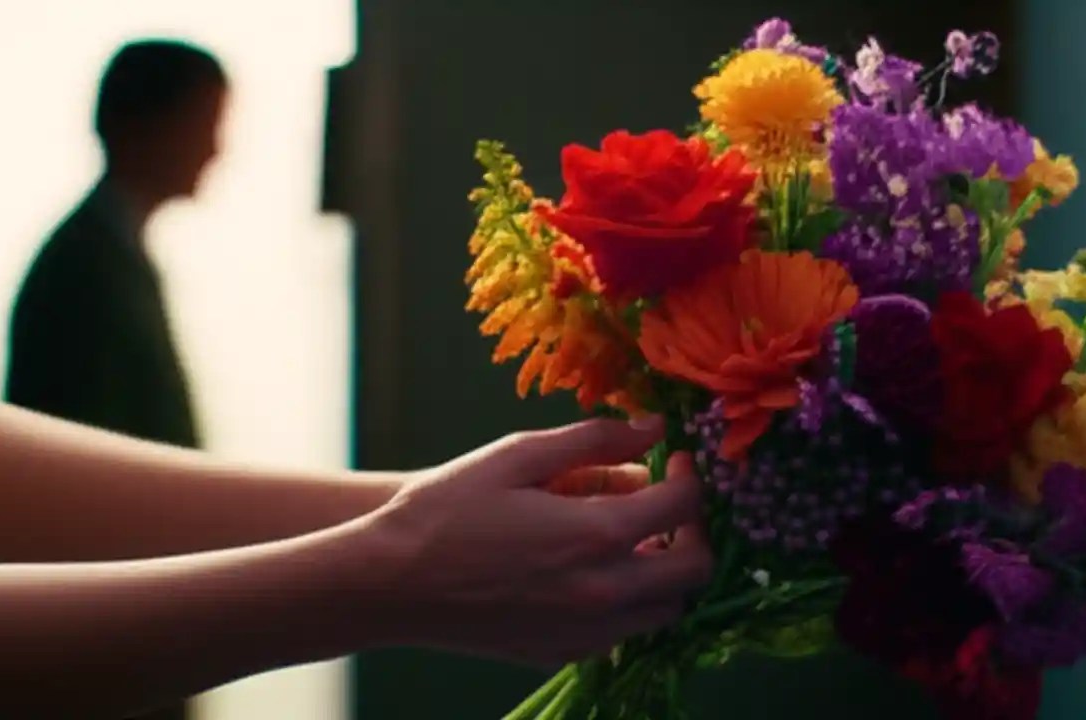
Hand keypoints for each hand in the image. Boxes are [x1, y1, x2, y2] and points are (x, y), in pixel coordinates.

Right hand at [364, 418, 711, 665]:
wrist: (389, 583)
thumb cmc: (446, 508)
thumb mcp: (516, 454)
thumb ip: (593, 438)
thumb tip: (653, 427)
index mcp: (595, 535)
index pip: (684, 507)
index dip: (691, 475)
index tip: (676, 458)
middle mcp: (602, 593)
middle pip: (694, 569)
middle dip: (696, 529)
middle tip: (670, 501)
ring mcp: (584, 633)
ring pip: (666, 608)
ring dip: (666, 569)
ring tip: (633, 535)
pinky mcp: (562, 653)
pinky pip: (624, 631)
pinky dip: (629, 600)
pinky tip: (594, 570)